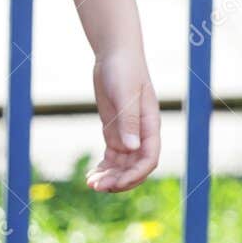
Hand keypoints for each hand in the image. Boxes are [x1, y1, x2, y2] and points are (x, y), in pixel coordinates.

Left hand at [86, 51, 160, 192]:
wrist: (115, 55)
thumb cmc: (124, 70)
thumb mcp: (125, 94)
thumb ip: (129, 121)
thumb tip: (132, 148)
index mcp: (150, 126)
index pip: (149, 159)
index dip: (135, 175)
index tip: (116, 183)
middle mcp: (141, 134)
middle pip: (135, 167)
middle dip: (119, 180)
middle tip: (96, 186)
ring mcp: (128, 134)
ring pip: (122, 165)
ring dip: (109, 177)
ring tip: (91, 184)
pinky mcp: (114, 131)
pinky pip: (112, 157)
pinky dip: (104, 168)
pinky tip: (91, 176)